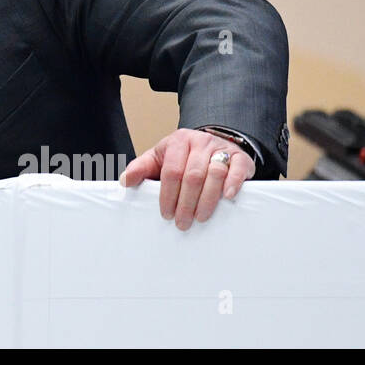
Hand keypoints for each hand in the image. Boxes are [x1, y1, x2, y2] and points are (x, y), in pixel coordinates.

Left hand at [120, 127, 254, 229]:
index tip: (166, 214)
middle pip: (192, 175)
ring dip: (207, 199)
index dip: (168, 195)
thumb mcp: (159, 158)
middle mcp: (200, 142)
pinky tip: (227, 198)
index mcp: (178, 141)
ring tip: (200, 217)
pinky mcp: (240, 157)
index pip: (171, 170)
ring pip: (214, 173)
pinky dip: (233, 183)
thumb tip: (124, 181)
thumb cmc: (182, 157)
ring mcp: (221, 149)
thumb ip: (141, 168)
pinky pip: (237, 169)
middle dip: (186, 203)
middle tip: (182, 223)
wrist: (212, 145)